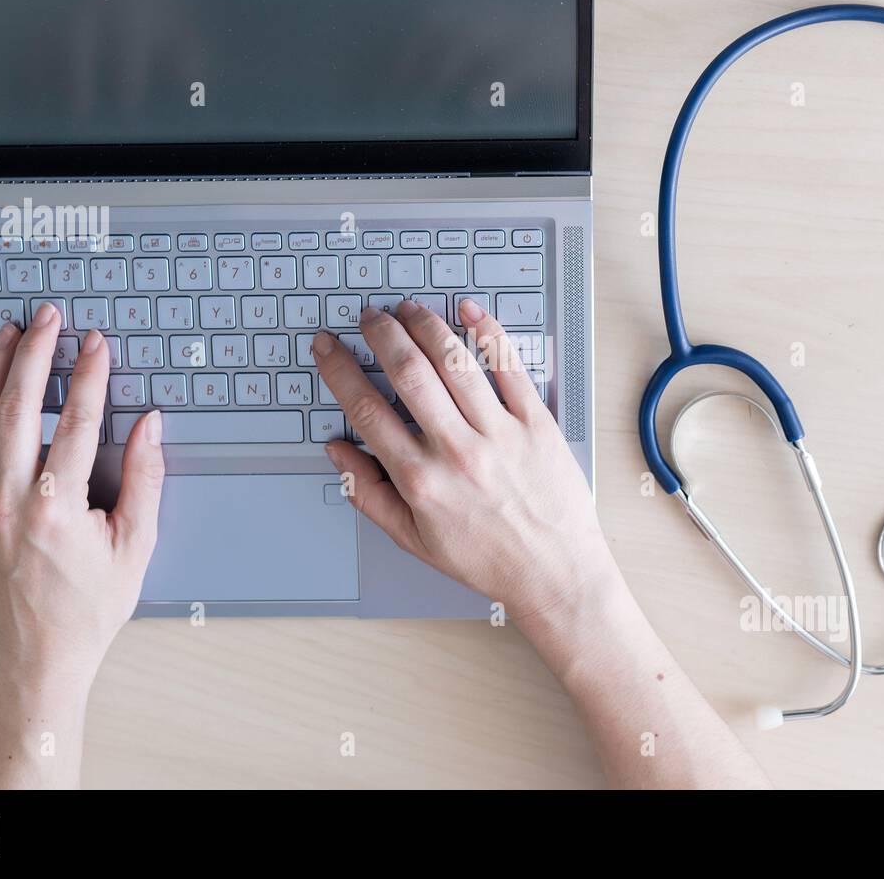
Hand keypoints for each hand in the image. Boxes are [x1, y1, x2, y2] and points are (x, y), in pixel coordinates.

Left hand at [0, 302, 164, 684]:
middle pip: (15, 406)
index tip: (97, 345)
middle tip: (49, 319)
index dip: (88, 376)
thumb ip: (145, 478)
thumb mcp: (137, 543)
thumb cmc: (90, 604)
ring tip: (9, 335)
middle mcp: (10, 502)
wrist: (41, 650)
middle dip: (34, 353)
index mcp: (57, 508)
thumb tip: (149, 426)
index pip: (73, 422)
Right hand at [314, 298, 613, 619]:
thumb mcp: (413, 538)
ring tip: (409, 309)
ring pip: (455, 361)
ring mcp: (500, 434)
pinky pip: (509, 367)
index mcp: (420, 481)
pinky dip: (487, 332)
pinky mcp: (537, 424)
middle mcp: (457, 452)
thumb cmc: (487, 558)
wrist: (555, 573)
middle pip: (408, 373)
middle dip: (381, 334)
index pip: (366, 410)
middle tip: (370, 316)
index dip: (340, 371)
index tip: (329, 348)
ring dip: (426, 326)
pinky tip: (470, 310)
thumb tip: (338, 450)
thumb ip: (369, 493)